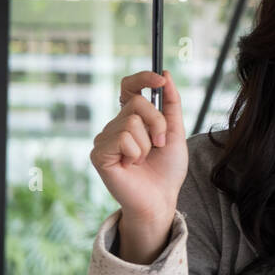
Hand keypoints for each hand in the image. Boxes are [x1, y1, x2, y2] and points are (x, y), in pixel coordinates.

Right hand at [89, 70, 187, 222]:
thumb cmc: (167, 169)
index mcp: (132, 118)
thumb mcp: (175, 132)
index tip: (160, 78)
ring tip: (144, 159)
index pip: (129, 87)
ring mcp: (104, 138)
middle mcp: (115, 125)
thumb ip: (171, 104)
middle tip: (160, 144)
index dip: (142, 78)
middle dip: (158, 123)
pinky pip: (123, 138)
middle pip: (137, 102)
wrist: (161, 198)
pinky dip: (136, 153)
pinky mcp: (98, 153)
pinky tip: (131, 166)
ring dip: (147, 143)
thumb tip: (165, 75)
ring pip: (131, 122)